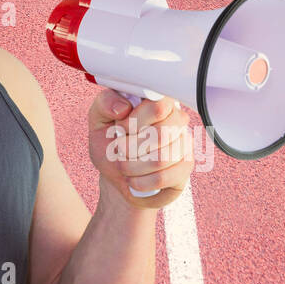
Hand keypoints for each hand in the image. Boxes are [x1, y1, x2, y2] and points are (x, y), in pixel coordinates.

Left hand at [88, 89, 194, 208]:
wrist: (118, 177)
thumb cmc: (110, 146)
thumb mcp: (99, 122)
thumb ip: (105, 104)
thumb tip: (123, 107)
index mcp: (157, 102)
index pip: (159, 105)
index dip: (135, 121)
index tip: (121, 129)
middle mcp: (176, 119)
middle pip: (163, 133)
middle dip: (132, 147)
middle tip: (120, 150)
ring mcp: (184, 143)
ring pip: (162, 158)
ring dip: (133, 166)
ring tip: (124, 167)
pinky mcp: (185, 167)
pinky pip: (164, 177)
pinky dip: (141, 182)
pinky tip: (134, 179)